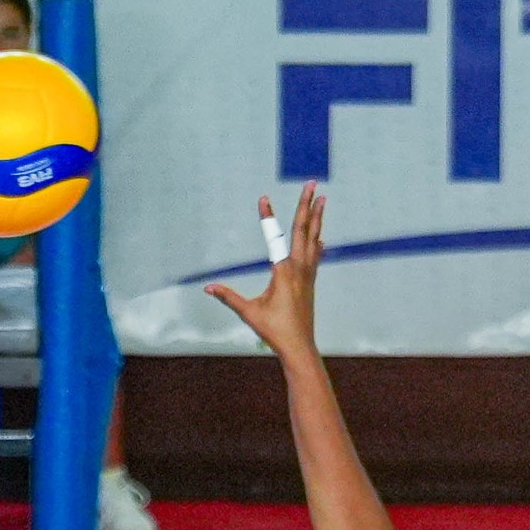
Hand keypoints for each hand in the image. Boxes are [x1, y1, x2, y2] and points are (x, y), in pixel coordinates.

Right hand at [205, 182, 325, 358]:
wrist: (299, 346)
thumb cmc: (274, 330)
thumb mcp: (248, 312)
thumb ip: (229, 297)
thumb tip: (208, 288)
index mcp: (284, 272)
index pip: (274, 238)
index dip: (267, 217)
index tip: (263, 198)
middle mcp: (299, 268)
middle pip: (303, 229)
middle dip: (306, 205)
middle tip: (310, 184)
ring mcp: (308, 274)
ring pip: (313, 238)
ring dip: (317, 218)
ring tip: (322, 199)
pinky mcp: (310, 282)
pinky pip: (315, 256)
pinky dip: (316, 242)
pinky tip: (320, 236)